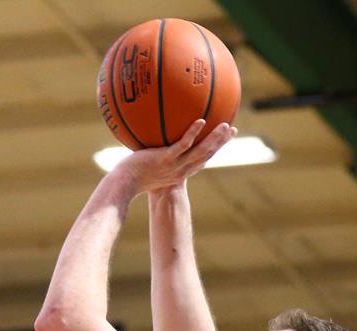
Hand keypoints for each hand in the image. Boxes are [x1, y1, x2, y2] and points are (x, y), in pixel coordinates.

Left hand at [111, 120, 235, 196]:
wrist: (124, 184)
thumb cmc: (130, 175)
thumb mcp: (146, 164)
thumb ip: (152, 152)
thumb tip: (149, 134)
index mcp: (179, 171)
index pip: (201, 160)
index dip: (214, 150)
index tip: (223, 139)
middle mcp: (181, 170)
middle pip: (206, 156)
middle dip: (220, 143)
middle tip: (232, 129)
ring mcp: (174, 165)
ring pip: (200, 151)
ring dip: (214, 139)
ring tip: (225, 125)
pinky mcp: (165, 159)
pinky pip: (182, 145)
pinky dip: (193, 134)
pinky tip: (200, 121)